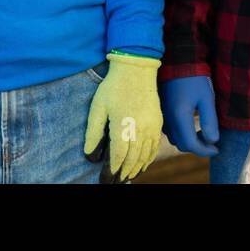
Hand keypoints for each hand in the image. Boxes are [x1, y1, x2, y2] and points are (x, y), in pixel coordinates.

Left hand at [84, 53, 163, 181]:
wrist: (137, 68)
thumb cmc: (114, 87)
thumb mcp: (98, 108)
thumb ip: (93, 133)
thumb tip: (90, 156)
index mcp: (123, 125)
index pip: (118, 157)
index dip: (111, 171)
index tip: (105, 179)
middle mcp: (140, 129)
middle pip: (132, 160)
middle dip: (123, 173)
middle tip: (114, 181)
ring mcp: (152, 126)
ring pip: (145, 156)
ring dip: (135, 169)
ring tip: (126, 177)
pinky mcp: (158, 122)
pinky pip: (154, 147)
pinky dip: (148, 159)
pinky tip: (141, 165)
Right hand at [160, 75, 219, 156]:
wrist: (178, 60)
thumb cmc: (195, 78)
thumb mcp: (207, 98)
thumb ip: (209, 121)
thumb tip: (213, 140)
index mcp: (180, 118)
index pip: (191, 145)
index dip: (205, 151)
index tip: (217, 149)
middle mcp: (168, 120)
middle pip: (182, 145)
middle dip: (197, 147)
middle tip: (210, 142)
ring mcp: (162, 116)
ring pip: (175, 138)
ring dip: (188, 140)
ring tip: (201, 133)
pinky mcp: (160, 110)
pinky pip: (170, 130)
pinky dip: (180, 132)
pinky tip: (189, 124)